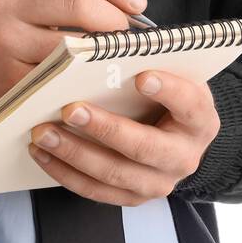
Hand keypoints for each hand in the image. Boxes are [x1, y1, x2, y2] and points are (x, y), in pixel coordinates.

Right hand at [0, 0, 147, 142]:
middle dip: (115, 19)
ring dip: (105, 52)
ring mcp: (3, 42)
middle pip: (77, 2)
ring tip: (115, 56)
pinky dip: (86, 79)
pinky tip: (95, 80)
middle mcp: (0, 2)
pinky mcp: (8, 80)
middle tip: (128, 34)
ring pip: (74, 43)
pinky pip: (62, 77)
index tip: (136, 1)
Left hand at [26, 70, 219, 203]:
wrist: (175, 133)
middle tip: (70, 109)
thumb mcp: (170, 73)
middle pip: (144, 147)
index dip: (168, 90)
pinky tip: (41, 152)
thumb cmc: (167, 93)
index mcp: (200, 119)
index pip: (189, 104)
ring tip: (43, 132)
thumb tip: (108, 46)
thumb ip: (148, 62)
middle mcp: (184, 157)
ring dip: (74, 152)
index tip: (141, 76)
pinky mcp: (132, 196)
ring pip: (113, 173)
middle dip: (105, 128)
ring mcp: (158, 182)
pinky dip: (64, 171)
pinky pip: (95, 190)